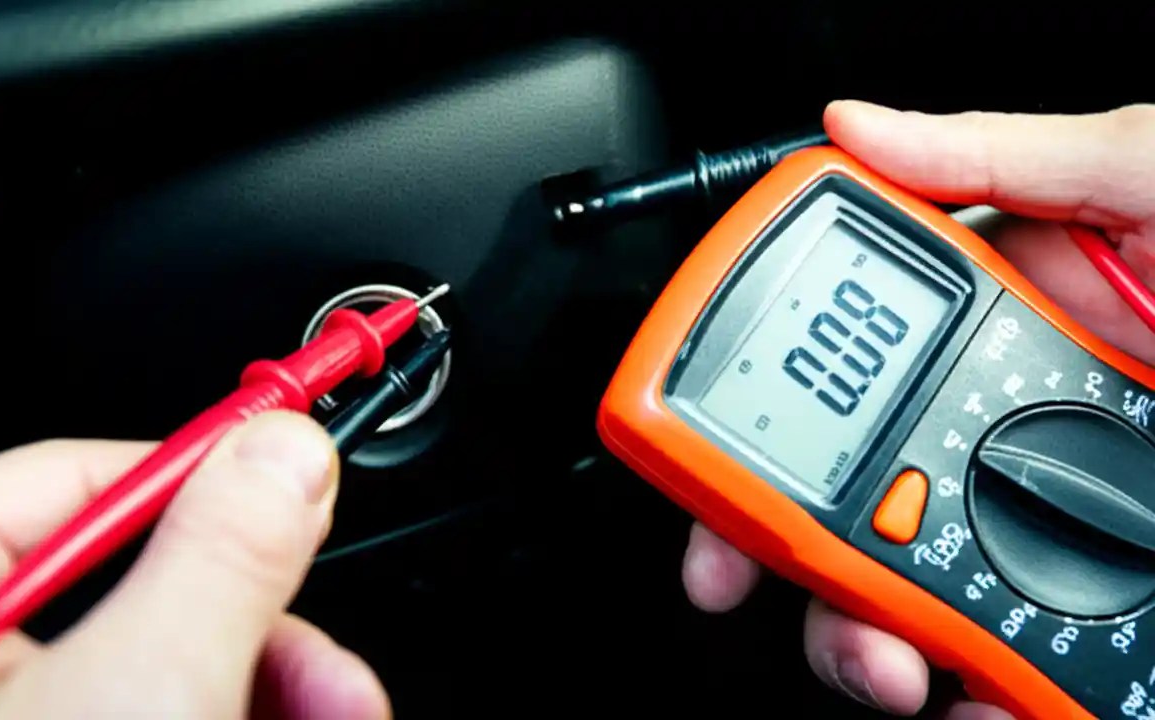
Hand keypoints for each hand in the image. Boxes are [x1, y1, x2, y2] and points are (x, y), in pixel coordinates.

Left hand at [0, 411, 390, 718]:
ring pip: (145, 663)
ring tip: (325, 717)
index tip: (305, 475)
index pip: (82, 474)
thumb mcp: (138, 696)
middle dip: (260, 630)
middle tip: (330, 676)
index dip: (214, 475)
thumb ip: (219, 558)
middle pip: (133, 584)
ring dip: (260, 686)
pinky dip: (216, 716)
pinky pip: (128, 712)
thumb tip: (285, 452)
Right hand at [682, 100, 1154, 717]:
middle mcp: (1012, 428)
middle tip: (780, 593)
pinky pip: (1019, 663)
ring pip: (919, 600)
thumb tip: (854, 128)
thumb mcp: (1149, 179)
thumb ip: (1000, 161)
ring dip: (878, 646)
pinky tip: (986, 702)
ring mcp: (1060, 526)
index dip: (752, 434)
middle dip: (797, 566)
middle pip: (852, 505)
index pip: (839, 380)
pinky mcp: (1105, 607)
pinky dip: (984, 699)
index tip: (708, 489)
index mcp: (1001, 326)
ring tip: (905, 671)